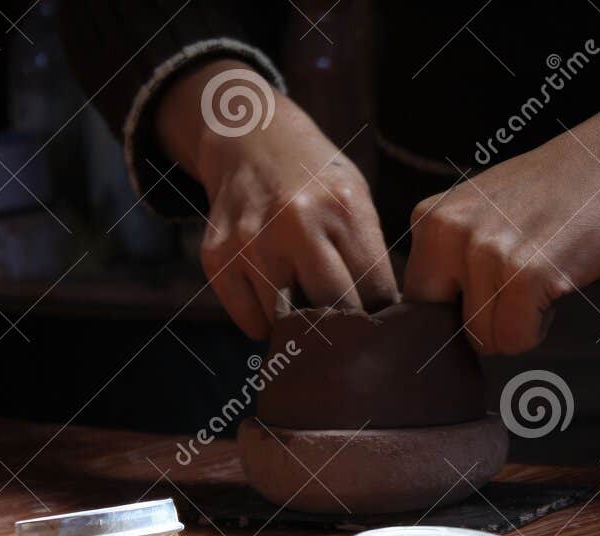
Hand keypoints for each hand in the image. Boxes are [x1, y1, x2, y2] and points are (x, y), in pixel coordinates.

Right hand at [157, 61, 397, 338]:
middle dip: (344, 329)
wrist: (251, 140)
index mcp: (343, 208)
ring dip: (301, 328)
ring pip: (287, 322)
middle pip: (332, 312)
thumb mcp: (356, 201)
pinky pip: (251, 321)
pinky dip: (266, 324)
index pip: (375, 294)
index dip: (381, 317)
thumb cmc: (317, 182)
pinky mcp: (217, 256)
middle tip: (347, 332)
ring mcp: (251, 240)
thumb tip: (380, 329)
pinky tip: (276, 303)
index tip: (380, 326)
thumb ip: (368, 258)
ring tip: (309, 313)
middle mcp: (295, 222)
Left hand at [404, 117, 599, 355]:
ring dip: (517, 322)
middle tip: (518, 286)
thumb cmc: (555, 191)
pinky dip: (540, 327)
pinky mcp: (526, 274)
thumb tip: (432, 323)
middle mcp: (448, 233)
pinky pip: (516, 339)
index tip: (491, 289)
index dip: (458, 309)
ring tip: (542, 275)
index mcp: (430, 219)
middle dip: (484, 323)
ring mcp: (486, 253)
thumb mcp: (480, 210)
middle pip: (449, 328)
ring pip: (485, 340)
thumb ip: (450, 254)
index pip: (420, 304)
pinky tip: (554, 285)